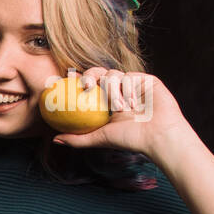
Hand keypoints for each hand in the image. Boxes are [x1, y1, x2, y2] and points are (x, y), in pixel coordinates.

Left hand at [49, 69, 191, 162]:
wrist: (158, 136)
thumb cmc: (129, 139)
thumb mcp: (99, 138)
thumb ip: (77, 139)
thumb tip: (54, 140)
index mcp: (105, 102)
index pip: (88, 86)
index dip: (78, 80)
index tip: (67, 79)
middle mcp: (118, 91)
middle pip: (98, 74)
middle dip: (90, 76)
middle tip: (86, 86)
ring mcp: (132, 84)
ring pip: (113, 75)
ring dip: (113, 91)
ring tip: (120, 108)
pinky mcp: (145, 80)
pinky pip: (129, 76)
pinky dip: (128, 89)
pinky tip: (133, 104)